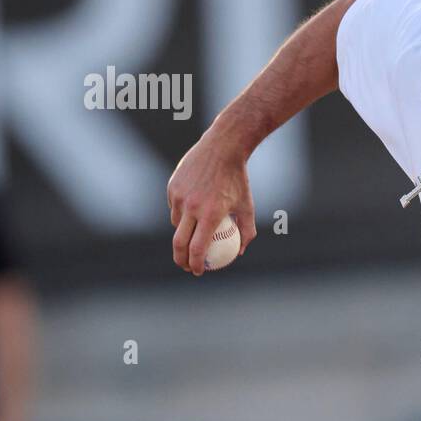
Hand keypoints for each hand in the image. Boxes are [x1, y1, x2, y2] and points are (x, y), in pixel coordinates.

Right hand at [167, 128, 257, 274]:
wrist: (222, 148)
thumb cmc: (238, 179)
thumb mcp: (248, 206)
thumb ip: (246, 231)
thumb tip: (239, 252)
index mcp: (210, 214)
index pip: (197, 248)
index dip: (195, 264)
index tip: (198, 271)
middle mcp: (192, 207)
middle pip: (179, 243)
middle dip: (180, 260)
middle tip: (186, 266)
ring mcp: (179, 196)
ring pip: (176, 224)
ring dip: (182, 235)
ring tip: (193, 236)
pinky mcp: (172, 187)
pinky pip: (174, 208)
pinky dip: (181, 215)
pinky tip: (191, 213)